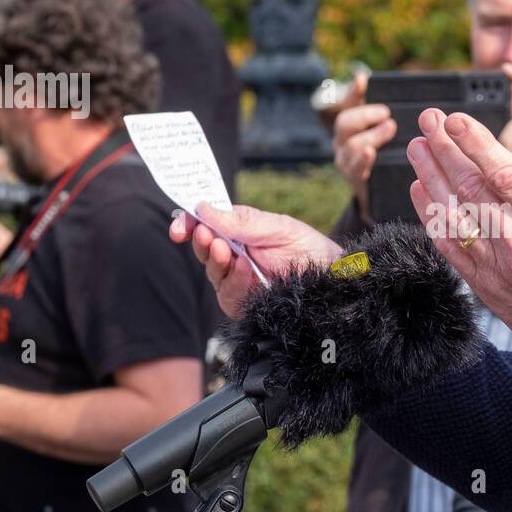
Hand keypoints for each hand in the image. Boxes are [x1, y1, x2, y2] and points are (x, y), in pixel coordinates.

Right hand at [169, 204, 342, 317]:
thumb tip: (204, 208)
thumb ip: (242, 221)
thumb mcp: (278, 227)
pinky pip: (227, 295)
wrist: (332, 277)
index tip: (179, 227)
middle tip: (208, 236)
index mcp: (239, 231)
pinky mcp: (243, 302)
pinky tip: (245, 271)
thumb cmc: (308, 248)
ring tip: (231, 253)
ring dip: (217, 262)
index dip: (188, 225)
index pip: (204, 226)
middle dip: (202, 242)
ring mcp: (237, 280)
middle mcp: (234, 255)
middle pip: (203, 249)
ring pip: (211, 273)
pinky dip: (233, 281)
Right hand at [332, 75, 397, 215]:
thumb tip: (423, 106)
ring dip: (370, 135)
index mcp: (353, 125)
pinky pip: (354, 167)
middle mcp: (344, 140)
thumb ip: (395, 121)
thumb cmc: (390, 156)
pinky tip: (370, 153)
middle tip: (387, 114)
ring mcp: (346, 159)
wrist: (381, 192)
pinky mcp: (353, 177)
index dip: (355, 92)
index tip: (363, 79)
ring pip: (350, 145)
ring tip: (389, 128)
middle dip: (365, 116)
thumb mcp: (391, 135)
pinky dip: (362, 159)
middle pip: (345, 122)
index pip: (350, 103)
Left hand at [406, 107, 511, 388]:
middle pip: (471, 187)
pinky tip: (420, 192)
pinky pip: (449, 247)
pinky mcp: (485, 287)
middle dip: (446, 149)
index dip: (476, 144)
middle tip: (429, 120)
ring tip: (417, 147)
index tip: (457, 120)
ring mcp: (498, 268)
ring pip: (454, 214)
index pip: (506, 174)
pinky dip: (431, 218)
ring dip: (431, 177)